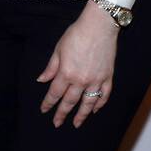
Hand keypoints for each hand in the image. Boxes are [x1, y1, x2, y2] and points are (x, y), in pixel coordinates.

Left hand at [36, 0, 119, 127]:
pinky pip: (104, 95)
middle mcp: (81, 80)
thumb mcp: (58, 49)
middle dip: (62, 113)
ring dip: (81, 115)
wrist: (99, 26)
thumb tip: (42, 80)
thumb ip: (51, 67)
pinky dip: (100, 104)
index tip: (44, 110)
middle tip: (57, 123)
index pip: (55, 93)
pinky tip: (95, 110)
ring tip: (76, 123)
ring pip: (88, 103)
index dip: (48, 103)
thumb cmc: (76, 34)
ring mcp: (96, 80)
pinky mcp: (108, 77)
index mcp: (66, 73)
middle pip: (70, 101)